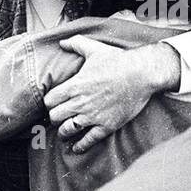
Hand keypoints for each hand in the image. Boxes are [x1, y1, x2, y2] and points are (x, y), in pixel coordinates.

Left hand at [44, 38, 177, 152]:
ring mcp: (93, 116)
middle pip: (55, 117)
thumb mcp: (94, 48)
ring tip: (64, 132)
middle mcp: (80, 103)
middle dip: (55, 117)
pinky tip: (76, 147)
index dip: (50, 102)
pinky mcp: (106, 125)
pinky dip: (80, 146)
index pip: (49, 101)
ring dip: (63, 132)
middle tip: (59, 116)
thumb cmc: (118, 61)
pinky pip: (88, 140)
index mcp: (74, 86)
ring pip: (67, 130)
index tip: (54, 103)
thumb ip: (76, 44)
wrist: (141, 74)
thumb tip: (62, 42)